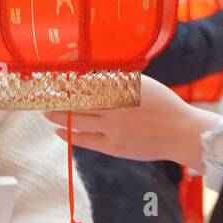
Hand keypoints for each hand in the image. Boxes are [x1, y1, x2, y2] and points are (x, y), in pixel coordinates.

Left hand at [44, 76, 222, 167]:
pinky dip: (69, 135)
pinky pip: (85, 140)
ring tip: (45, 111)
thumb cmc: (164, 105)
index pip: (85, 81)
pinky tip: (59, 131)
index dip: (66, 80)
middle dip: (56, 97)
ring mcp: (113, 128)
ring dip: (57, 115)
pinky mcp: (114, 146)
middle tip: (41, 94)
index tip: (52, 77)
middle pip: (76, 100)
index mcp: (122, 87)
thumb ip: (119, 81)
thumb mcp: (143, 85)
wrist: (181, 133)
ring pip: (76, 120)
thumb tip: (92, 75)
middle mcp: (115, 106)